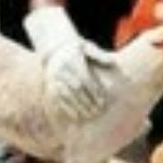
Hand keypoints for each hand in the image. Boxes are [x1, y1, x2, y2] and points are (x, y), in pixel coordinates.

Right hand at [25, 6, 109, 120]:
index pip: (84, 78)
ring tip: (90, 115)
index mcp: (71, 59)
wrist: (53, 47)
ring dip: (79, 107)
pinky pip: (58, 99)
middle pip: (76, 89)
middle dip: (88, 101)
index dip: (94, 91)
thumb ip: (99, 54)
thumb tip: (112, 62)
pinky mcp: (50, 85)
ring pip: (67, 96)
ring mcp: (54, 78)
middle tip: (98, 111)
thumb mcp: (87, 46)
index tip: (103, 101)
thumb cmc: (75, 48)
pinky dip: (68, 109)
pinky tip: (77, 116)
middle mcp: (61, 69)